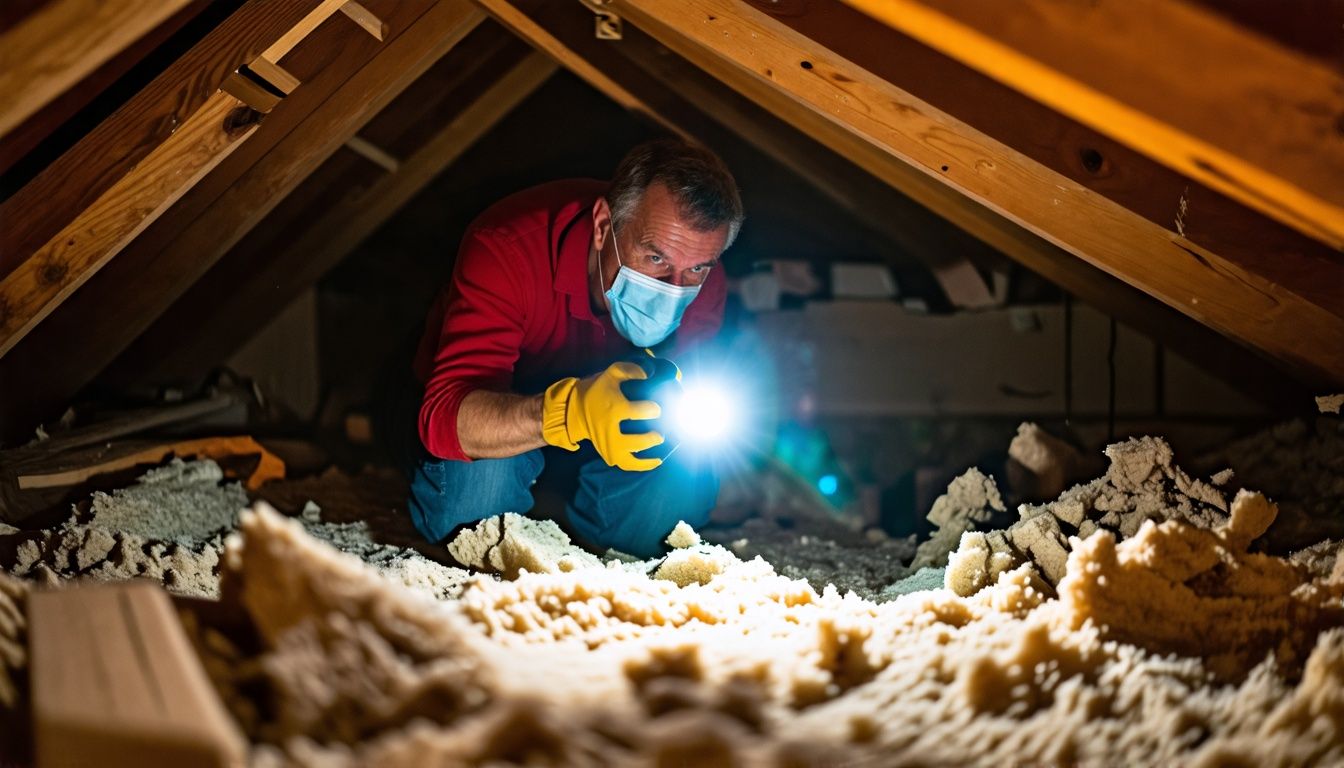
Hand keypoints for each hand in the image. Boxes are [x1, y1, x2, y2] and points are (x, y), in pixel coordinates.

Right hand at [542, 362, 665, 470]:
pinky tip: (658, 459)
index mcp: (614, 409)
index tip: (658, 408)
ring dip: (651, 449)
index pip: (641, 412)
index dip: (654, 410)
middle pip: (640, 440)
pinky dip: (645, 464)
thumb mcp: (612, 373)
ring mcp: (609, 446)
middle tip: (663, 428)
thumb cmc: (598, 390)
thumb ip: (632, 370)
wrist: (577, 410)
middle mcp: (611, 431)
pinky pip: (629, 464)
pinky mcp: (610, 455)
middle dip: (656, 435)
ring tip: (660, 438)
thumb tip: (650, 374)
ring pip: (635, 455)